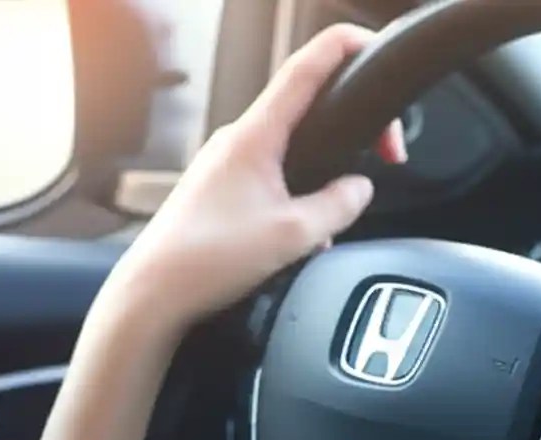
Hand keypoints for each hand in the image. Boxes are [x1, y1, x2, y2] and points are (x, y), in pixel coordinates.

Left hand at [107, 22, 405, 328]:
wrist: (154, 294)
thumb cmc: (207, 261)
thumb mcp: (295, 235)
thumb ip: (339, 205)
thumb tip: (360, 188)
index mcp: (255, 136)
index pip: (306, 69)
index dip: (345, 48)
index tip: (374, 44)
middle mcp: (238, 140)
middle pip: (308, 109)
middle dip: (352, 128)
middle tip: (386, 156)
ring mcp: (228, 162)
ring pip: (293, 149)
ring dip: (324, 173)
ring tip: (333, 216)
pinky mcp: (222, 188)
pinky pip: (274, 178)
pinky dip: (299, 197)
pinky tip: (302, 237)